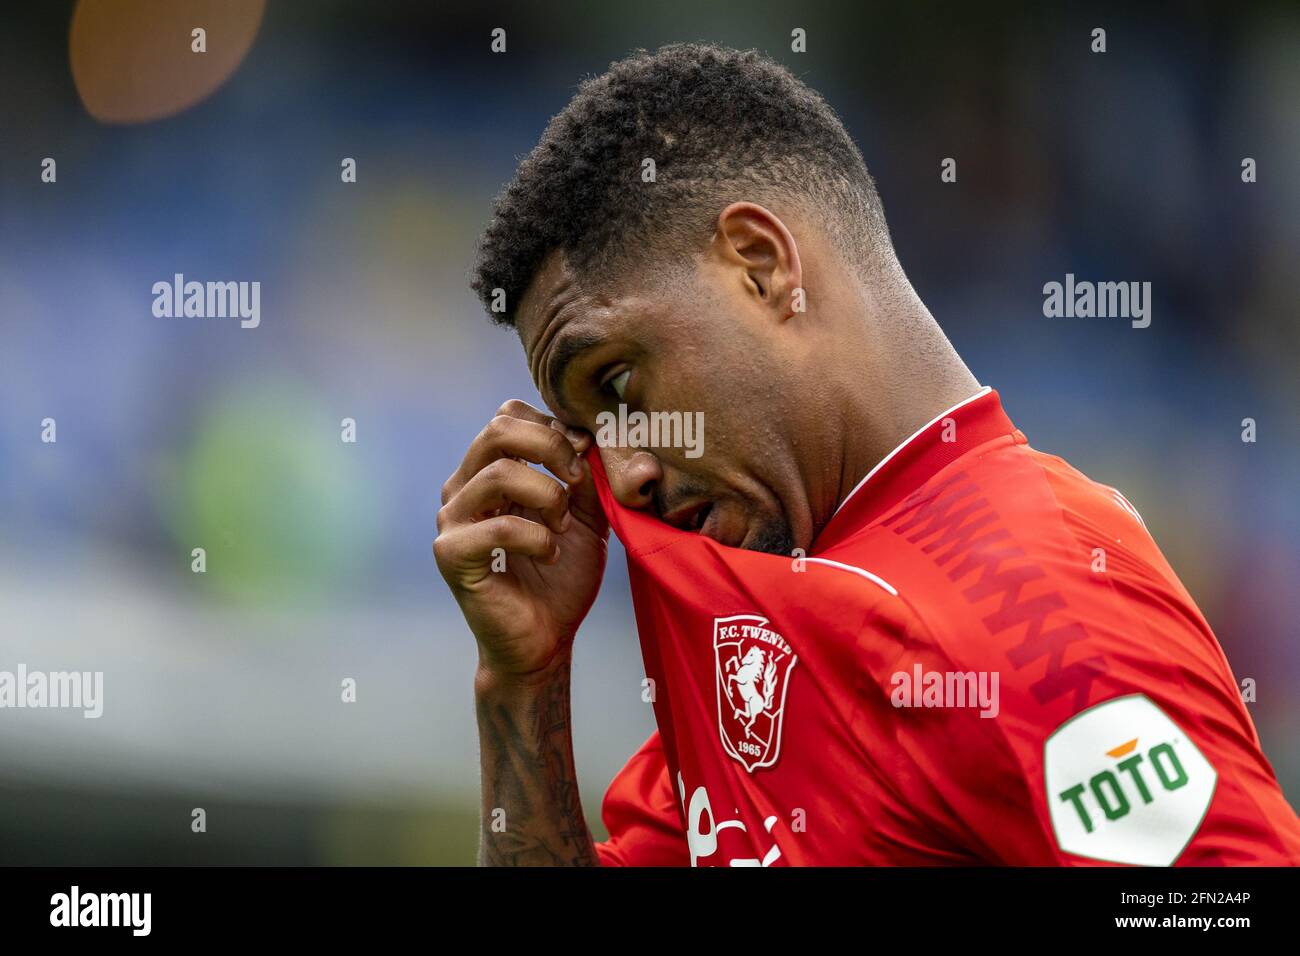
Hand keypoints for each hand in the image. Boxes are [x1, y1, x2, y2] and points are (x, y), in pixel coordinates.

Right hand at [434, 400, 607, 679]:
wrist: (544, 640)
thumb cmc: (561, 576)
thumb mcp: (586, 515)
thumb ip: (586, 474)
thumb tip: (588, 436)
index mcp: (490, 469)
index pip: (509, 414)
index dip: (554, 427)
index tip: (585, 460)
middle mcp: (463, 487)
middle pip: (498, 428)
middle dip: (551, 447)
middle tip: (578, 480)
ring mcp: (452, 519)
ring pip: (498, 473)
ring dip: (548, 496)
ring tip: (561, 526)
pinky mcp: (451, 555)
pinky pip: (499, 527)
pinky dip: (538, 538)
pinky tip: (550, 555)